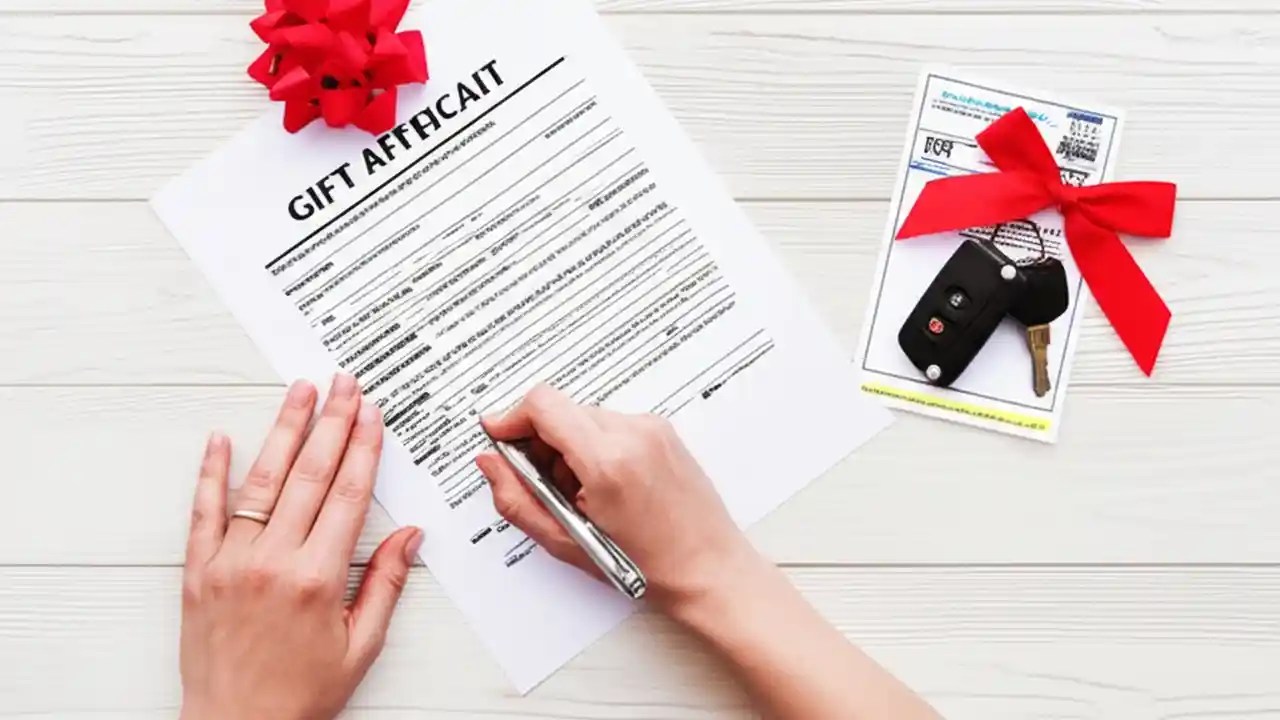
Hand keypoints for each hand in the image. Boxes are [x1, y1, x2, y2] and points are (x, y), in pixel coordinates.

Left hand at [180, 376, 421, 719]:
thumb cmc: (298, 695)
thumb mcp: (360, 646)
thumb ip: (385, 584)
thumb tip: (409, 535)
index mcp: (318, 578)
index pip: (349, 494)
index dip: (364, 447)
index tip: (372, 414)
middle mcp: (273, 561)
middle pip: (310, 474)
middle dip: (332, 422)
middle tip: (343, 385)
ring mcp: (231, 562)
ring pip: (262, 480)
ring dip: (284, 430)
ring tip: (299, 393)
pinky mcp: (198, 572)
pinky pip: (204, 511)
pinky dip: (213, 472)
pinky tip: (223, 439)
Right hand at [476, 384, 760, 615]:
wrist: (710, 569)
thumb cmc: (650, 566)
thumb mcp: (567, 542)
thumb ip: (517, 500)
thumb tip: (491, 465)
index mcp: (608, 460)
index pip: (543, 405)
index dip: (512, 418)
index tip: (499, 436)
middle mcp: (634, 434)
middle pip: (562, 411)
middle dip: (541, 442)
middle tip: (544, 486)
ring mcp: (653, 429)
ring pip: (585, 418)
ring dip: (569, 447)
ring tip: (581, 495)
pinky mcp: (664, 432)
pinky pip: (612, 426)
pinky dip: (596, 448)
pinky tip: (605, 487)